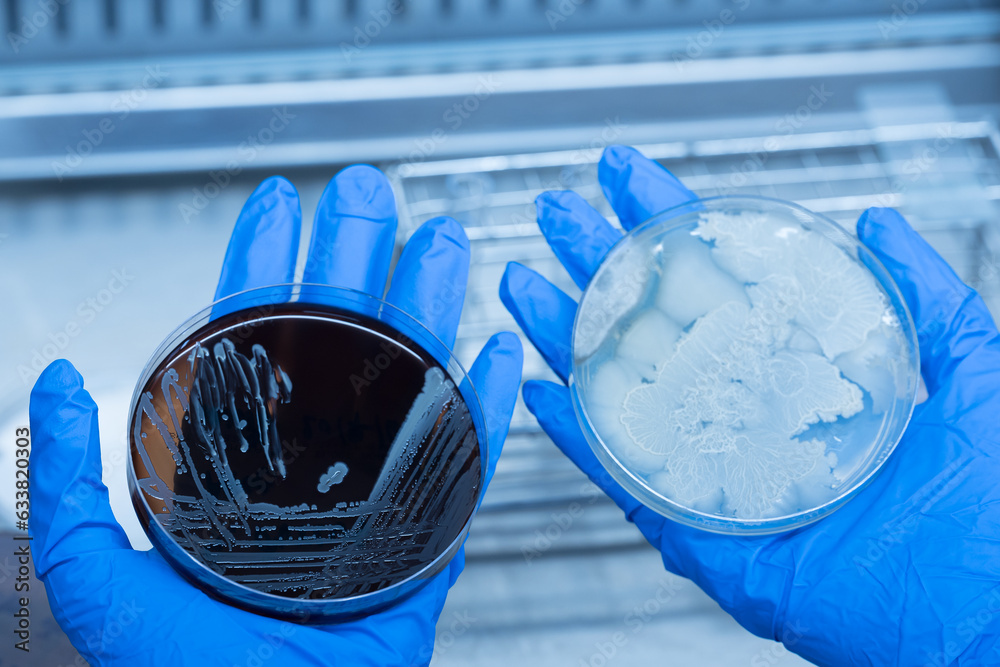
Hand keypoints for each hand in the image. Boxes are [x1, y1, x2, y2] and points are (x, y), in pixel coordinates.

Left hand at [30, 166, 522, 666]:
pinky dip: (487, 405)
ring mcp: (374, 488)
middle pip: (340, 338)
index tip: (276, 203)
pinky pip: (468, 456)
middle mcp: (309, 460)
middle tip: (366, 192)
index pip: (249, 337)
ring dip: (429, 305)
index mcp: (237, 458)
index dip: (263, 263)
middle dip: (355, 255)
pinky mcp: (426, 529)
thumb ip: (66, 479)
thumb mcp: (97, 574)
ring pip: (410, 377)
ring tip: (439, 241)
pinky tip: (494, 354)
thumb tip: (54, 381)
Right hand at [500, 145, 999, 665]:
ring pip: (623, 391)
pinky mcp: (695, 527)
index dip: (668, 219)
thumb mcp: (966, 370)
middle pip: (654, 323)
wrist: (976, 616)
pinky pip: (623, 475)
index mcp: (794, 367)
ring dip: (568, 336)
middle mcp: (743, 408)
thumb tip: (880, 222)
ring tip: (522, 284)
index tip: (625, 173)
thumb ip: (922, 293)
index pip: (718, 277)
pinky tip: (545, 389)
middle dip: (599, 263)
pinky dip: (579, 434)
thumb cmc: (984, 507)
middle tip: (553, 213)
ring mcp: (712, 463)